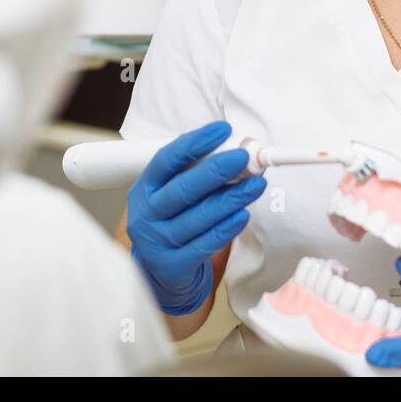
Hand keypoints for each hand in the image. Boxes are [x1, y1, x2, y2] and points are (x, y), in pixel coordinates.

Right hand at [125, 121, 266, 315]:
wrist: (159, 272)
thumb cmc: (172, 221)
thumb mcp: (170, 194)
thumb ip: (193, 174)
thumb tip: (231, 149)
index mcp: (144, 188)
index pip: (167, 160)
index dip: (194, 143)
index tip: (222, 130)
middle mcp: (146, 214)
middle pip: (183, 189)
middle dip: (216, 171)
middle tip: (243, 158)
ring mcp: (157, 242)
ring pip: (198, 217)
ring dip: (231, 198)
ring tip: (256, 184)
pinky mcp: (173, 265)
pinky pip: (206, 244)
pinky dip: (227, 228)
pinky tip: (243, 214)